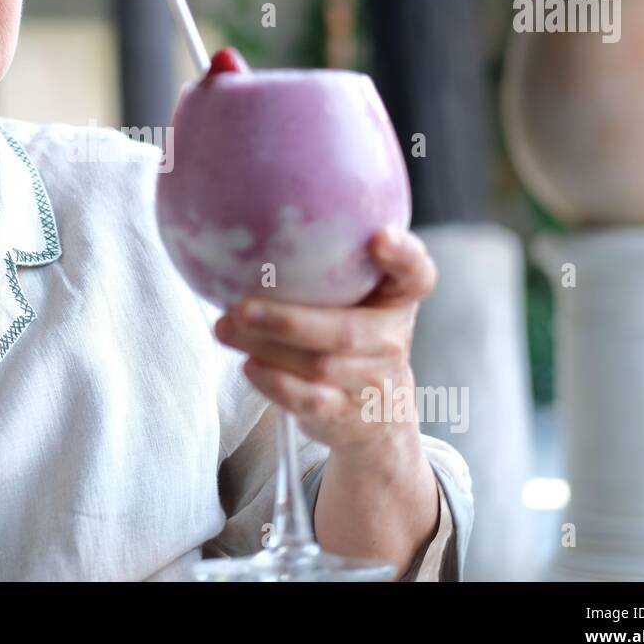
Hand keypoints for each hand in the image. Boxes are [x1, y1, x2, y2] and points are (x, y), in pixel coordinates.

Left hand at [213, 225, 436, 452]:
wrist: (375, 411)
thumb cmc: (352, 332)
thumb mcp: (357, 295)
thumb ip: (331, 264)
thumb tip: (248, 229)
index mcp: (400, 298)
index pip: (417, 273)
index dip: (403, 255)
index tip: (379, 237)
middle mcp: (394, 338)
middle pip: (346, 331)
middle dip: (288, 321)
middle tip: (242, 307)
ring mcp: (373, 381)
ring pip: (320, 366)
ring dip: (266, 348)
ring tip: (226, 329)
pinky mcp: (348, 414)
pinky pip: (310, 400)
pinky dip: (275, 384)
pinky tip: (248, 365)